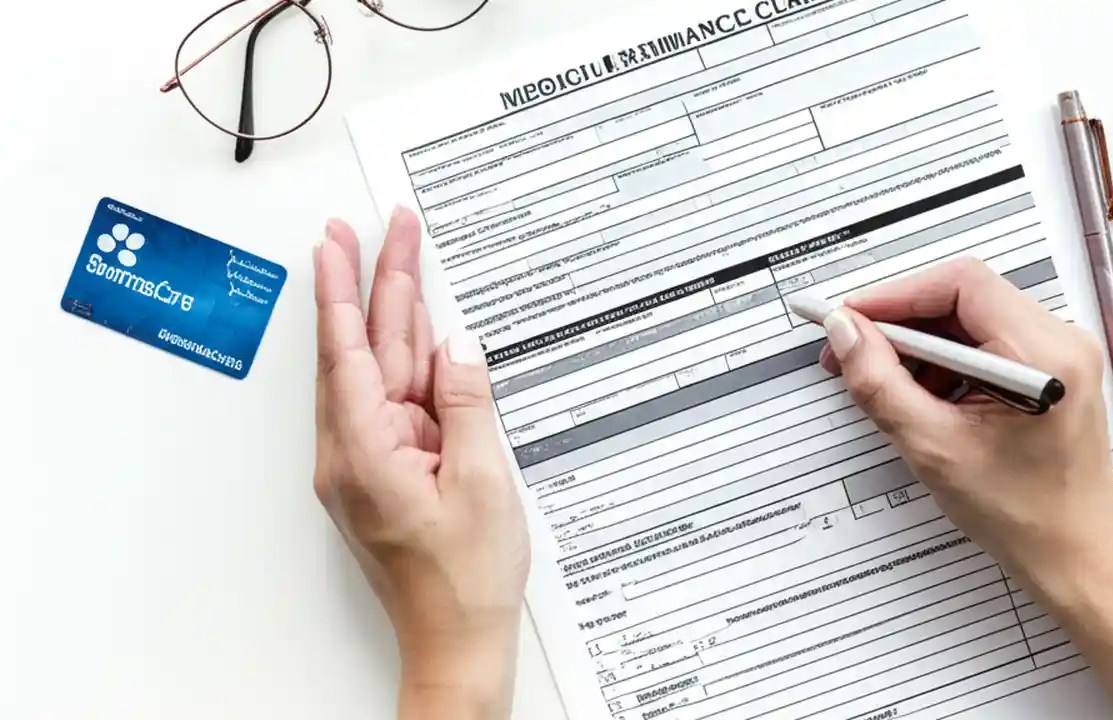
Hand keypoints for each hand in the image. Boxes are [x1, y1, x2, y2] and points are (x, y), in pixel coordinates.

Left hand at [313, 207, 528, 718]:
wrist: (456, 644)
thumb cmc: (462, 583)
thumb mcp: (481, 484)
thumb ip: (468, 406)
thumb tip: (459, 348)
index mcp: (364, 454)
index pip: (347, 352)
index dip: (344, 289)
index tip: (337, 243)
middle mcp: (354, 454)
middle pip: (363, 350)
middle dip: (375, 284)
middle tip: (382, 229)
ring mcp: (370, 462)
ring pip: (382, 370)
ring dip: (394, 316)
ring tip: (403, 259)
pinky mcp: (389, 471)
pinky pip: (401, 401)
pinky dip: (415, 362)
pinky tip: (425, 331)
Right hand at [817, 257, 1112, 603]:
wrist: (1073, 555)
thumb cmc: (1024, 514)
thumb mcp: (933, 447)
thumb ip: (880, 383)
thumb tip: (846, 333)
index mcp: (1044, 356)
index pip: (960, 285)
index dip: (895, 295)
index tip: (850, 318)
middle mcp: (1061, 342)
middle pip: (962, 297)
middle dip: (900, 321)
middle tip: (852, 349)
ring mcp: (1057, 354)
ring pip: (968, 319)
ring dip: (919, 344)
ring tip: (885, 382)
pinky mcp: (1046, 369)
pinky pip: (982, 341)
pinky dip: (942, 360)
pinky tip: (919, 395)